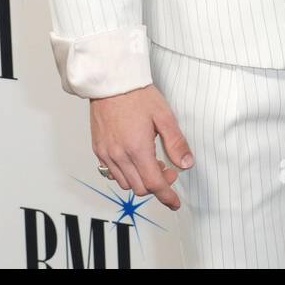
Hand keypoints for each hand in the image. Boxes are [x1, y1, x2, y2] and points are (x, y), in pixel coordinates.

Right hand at [91, 84, 192, 210]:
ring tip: (151, 161)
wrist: (111, 82)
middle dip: (157, 185)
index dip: (167, 196)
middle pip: (140, 188)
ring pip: (125, 183)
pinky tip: (135, 158)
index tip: (175, 202)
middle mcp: (119, 155)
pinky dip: (126, 173)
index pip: (154, 184)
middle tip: (168, 170)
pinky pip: (112, 172)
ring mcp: (106, 154)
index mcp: (137, 148)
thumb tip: (186, 163)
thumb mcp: (164, 116)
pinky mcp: (99, 149)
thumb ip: (176, 143)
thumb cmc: (137, 95)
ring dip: (141, 180)